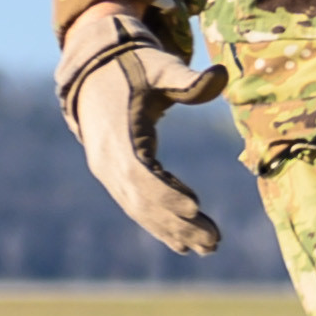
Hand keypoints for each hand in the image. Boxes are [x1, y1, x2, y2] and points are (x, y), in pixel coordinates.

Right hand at [62, 13, 229, 256]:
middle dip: (177, 223)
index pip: (139, 172)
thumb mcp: (159, 68)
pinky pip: (137, 208)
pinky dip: (160, 226)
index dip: (165, 192)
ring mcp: (109, 173)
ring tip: (209, 248)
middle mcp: (107, 161)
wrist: (93, 75)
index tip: (195, 207)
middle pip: (142, 201)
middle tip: (214, 241)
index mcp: (118, 135)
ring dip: (173, 231)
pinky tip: (185, 245)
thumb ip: (188, 78)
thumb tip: (222, 73)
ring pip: (140, 210)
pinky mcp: (115, 179)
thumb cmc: (133, 68)